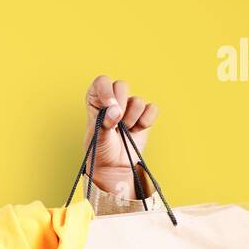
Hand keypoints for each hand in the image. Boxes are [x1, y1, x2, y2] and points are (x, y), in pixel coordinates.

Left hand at [83, 75, 158, 196]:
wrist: (113, 166)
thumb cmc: (100, 149)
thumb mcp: (96, 137)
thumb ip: (104, 122)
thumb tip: (116, 111)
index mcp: (96, 100)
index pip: (102, 82)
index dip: (107, 91)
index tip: (110, 107)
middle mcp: (113, 99)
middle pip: (122, 85)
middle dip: (120, 105)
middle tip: (116, 123)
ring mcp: (130, 106)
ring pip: (137, 101)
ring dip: (131, 119)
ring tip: (124, 131)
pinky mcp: (144, 115)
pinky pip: (152, 109)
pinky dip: (146, 121)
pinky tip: (137, 130)